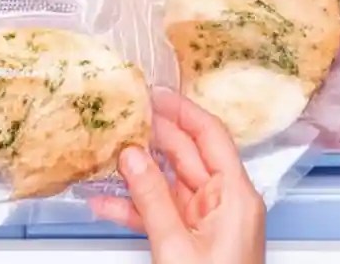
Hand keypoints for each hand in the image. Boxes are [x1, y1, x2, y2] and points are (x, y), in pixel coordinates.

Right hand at [90, 89, 265, 263]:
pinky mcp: (192, 241)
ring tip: (106, 154)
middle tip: (124, 115)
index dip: (183, 110)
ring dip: (137, 172)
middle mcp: (225, 204)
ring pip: (168, 184)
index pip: (210, 136)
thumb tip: (132, 157)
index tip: (155, 92)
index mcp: (235, 197)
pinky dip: (134, 207)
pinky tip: (105, 202)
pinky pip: (161, 212)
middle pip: (187, 155)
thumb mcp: (175, 246)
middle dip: (154, 136)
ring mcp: (208, 222)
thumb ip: (151, 198)